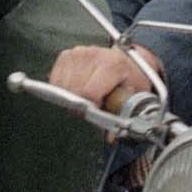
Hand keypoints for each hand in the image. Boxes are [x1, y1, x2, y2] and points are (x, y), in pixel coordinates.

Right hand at [47, 43, 164, 112]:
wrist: (128, 61)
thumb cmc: (130, 80)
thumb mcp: (135, 97)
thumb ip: (123, 116)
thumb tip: (111, 137)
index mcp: (113, 64)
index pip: (88, 92)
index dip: (89, 108)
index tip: (96, 111)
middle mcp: (93, 55)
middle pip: (74, 91)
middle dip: (80, 105)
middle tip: (92, 106)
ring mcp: (78, 53)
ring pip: (62, 87)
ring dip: (71, 97)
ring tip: (87, 96)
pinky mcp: (66, 55)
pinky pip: (55, 80)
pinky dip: (63, 89)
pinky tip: (77, 89)